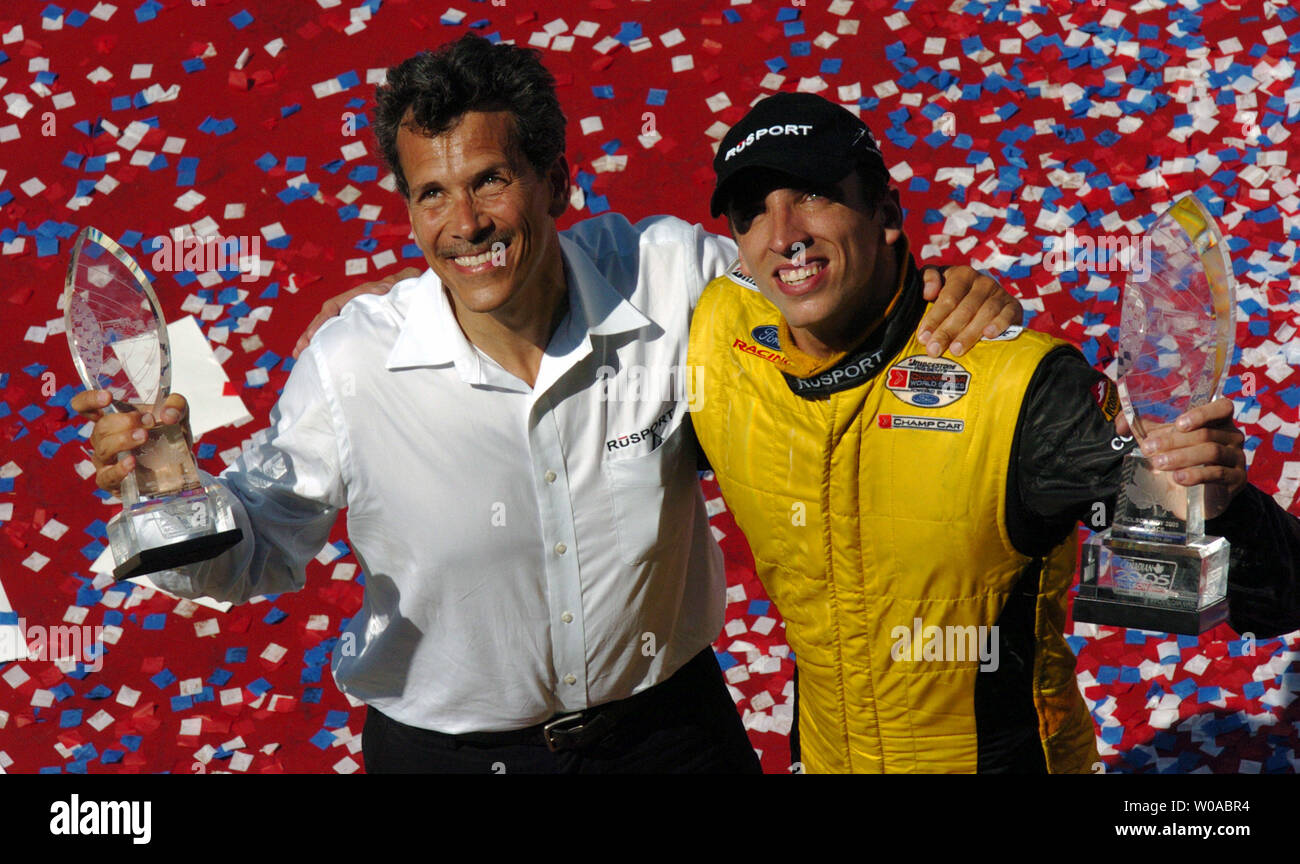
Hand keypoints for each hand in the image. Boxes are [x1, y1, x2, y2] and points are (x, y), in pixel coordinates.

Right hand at [69, 390, 189, 495]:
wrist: (179, 467)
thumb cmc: (168, 436)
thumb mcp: (176, 415)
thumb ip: (175, 406)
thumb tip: (168, 415)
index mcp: (112, 419)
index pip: (85, 407)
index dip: (89, 400)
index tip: (108, 397)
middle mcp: (103, 439)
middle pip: (100, 428)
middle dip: (124, 422)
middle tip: (147, 420)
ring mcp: (105, 461)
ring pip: (103, 449)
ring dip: (123, 440)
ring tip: (143, 436)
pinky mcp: (111, 482)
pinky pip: (107, 476)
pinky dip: (119, 468)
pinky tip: (132, 461)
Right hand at [292, 266, 420, 358]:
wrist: (416, 289)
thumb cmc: (409, 285)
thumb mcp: (403, 282)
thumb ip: (395, 283)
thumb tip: (382, 289)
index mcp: (359, 295)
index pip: (334, 307)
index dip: (322, 321)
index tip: (311, 335)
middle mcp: (353, 305)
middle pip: (326, 318)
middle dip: (310, 334)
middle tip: (299, 351)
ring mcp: (355, 316)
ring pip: (330, 328)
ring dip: (314, 341)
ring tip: (300, 356)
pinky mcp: (360, 327)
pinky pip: (340, 335)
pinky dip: (328, 344)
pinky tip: (319, 359)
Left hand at [917, 265, 1022, 357]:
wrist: (985, 300)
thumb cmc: (952, 294)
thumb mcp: (937, 281)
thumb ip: (927, 279)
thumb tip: (928, 292)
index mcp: (962, 274)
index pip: (948, 298)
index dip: (934, 318)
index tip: (923, 338)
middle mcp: (983, 282)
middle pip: (965, 308)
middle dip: (947, 331)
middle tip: (935, 350)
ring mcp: (1000, 293)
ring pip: (985, 313)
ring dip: (969, 334)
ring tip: (955, 350)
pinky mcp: (1013, 306)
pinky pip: (1008, 315)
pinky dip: (999, 324)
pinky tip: (988, 336)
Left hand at [1131, 397, 1246, 518]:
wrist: (1191, 495)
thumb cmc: (1177, 460)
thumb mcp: (1161, 441)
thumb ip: (1142, 427)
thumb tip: (1121, 422)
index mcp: (1217, 421)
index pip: (1222, 408)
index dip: (1202, 413)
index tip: (1178, 424)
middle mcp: (1231, 436)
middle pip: (1206, 433)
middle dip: (1173, 441)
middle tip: (1149, 448)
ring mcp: (1237, 457)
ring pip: (1212, 451)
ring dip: (1181, 457)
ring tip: (1159, 464)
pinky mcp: (1237, 479)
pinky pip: (1219, 473)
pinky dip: (1196, 475)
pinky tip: (1178, 478)